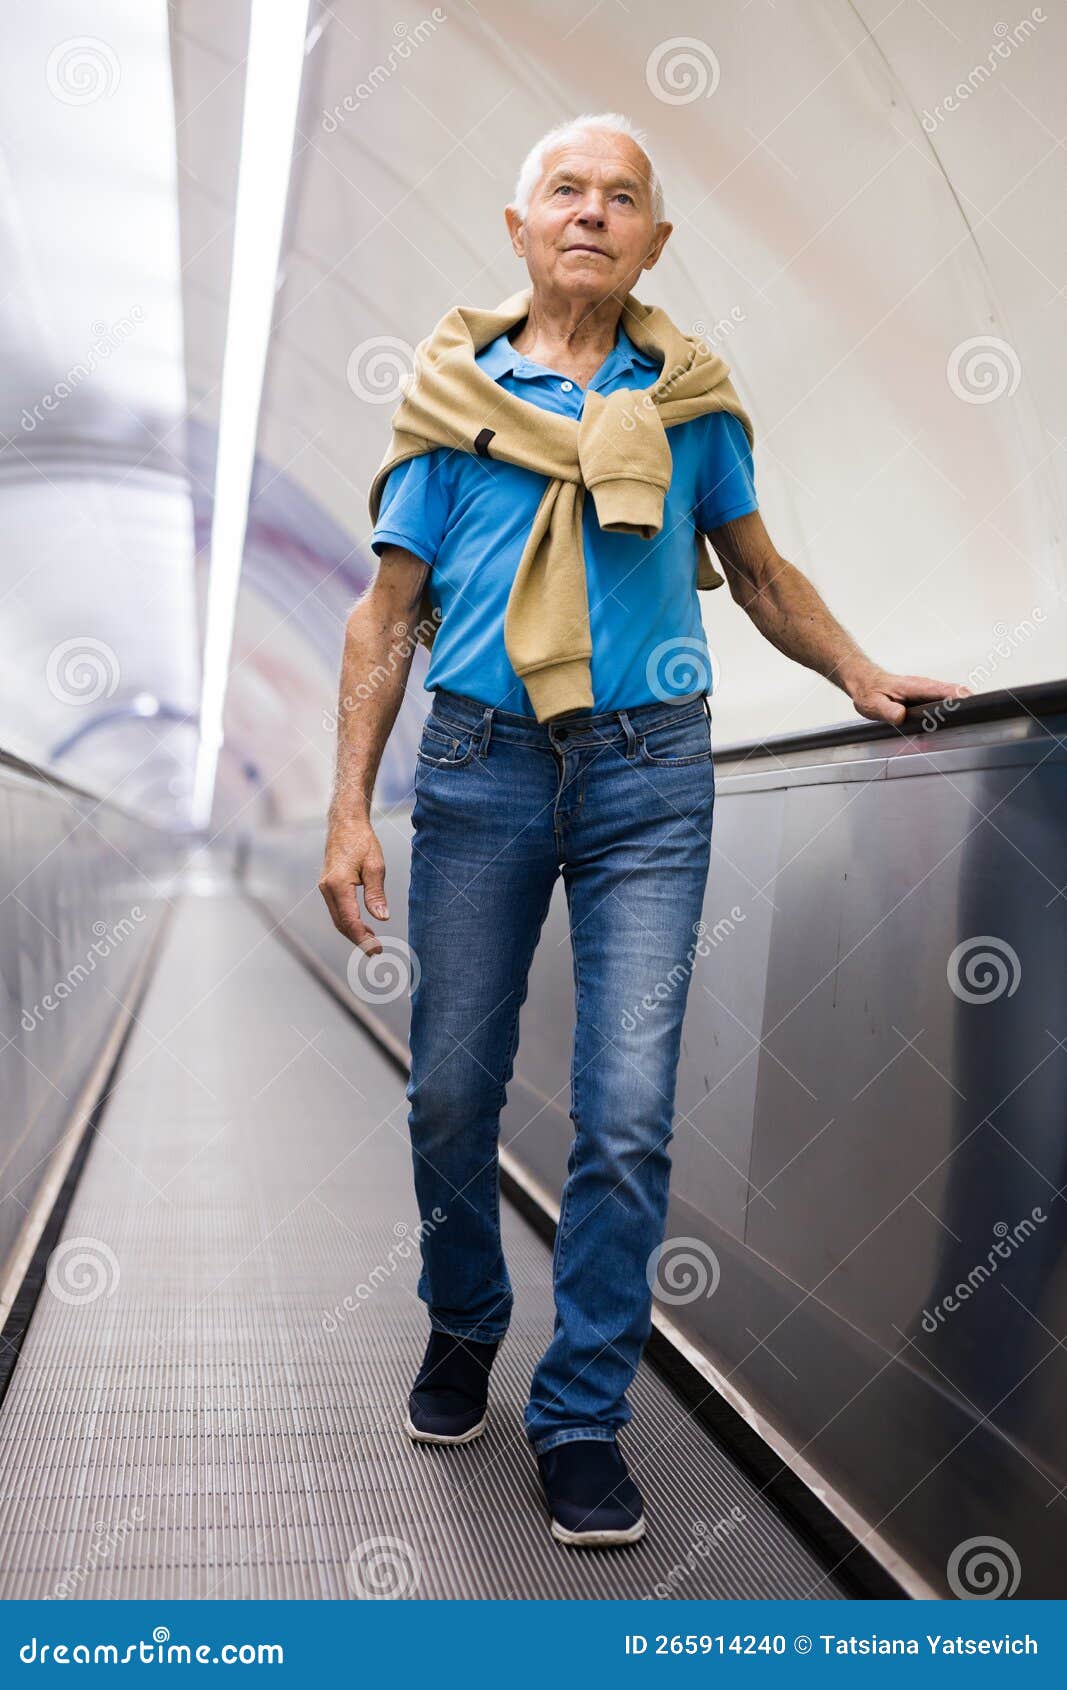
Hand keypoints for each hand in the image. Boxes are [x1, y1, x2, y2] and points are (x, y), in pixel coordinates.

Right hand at [319, 820, 388, 954]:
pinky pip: (338, 909)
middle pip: (341, 924)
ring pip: (338, 918)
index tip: (377, 950)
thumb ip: (376, 894)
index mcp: (337, 885)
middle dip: (358, 940)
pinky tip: (364, 925)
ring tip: (373, 941)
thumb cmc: (361, 841)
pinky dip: (349, 921)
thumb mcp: (375, 866)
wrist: (345, 823)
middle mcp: (327, 888)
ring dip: (354, 932)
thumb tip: (382, 917)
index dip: (363, 939)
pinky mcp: (328, 886)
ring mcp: (325, 887)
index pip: (350, 921)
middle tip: (376, 951)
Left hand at [844, 663, 971, 726]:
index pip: (946, 691)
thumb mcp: (874, 704)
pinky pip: (945, 699)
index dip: (962, 698)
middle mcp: (926, 687)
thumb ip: (887, 710)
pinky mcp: (926, 696)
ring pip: (953, 695)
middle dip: (972, 702)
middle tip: (984, 716)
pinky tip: (960, 719)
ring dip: (966, 704)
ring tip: (977, 720)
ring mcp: (927, 691)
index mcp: (917, 687)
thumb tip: (901, 716)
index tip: (975, 705)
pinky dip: (956, 706)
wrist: (864, 682)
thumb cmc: (869, 691)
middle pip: (957, 692)